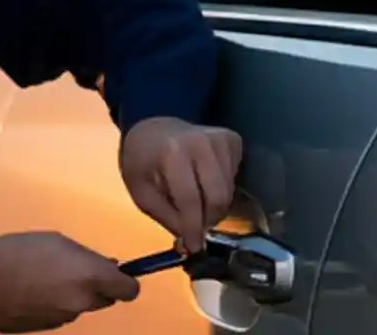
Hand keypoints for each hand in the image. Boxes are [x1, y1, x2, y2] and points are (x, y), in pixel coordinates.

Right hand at [0, 232, 138, 331]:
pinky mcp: (44, 329)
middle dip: (96, 287)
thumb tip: (105, 266)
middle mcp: (81, 302)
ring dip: (70, 294)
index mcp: (90, 277)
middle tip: (75, 269)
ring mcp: (62, 319)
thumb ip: (86, 256)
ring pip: (78, 306)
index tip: (117, 273)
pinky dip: (51, 304)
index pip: (129, 290)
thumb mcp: (57, 241)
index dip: (126, 281)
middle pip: (104, 300)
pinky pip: (57, 314)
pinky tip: (29, 291)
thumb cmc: (18, 252)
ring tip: (43, 276)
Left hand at [120, 116, 243, 252]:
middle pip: (217, 196)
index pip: (190, 199)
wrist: (153, 128)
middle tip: (197, 229)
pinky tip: (204, 182)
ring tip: (196, 204)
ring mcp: (220, 138)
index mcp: (172, 153)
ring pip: (229, 190)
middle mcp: (201, 142)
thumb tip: (192, 244)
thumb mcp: (142, 193)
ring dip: (214, 206)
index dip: (194, 228)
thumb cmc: (142, 162)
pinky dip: (222, 188)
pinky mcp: (232, 140)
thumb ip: (168, 218)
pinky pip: (234, 177)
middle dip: (208, 220)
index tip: (194, 247)